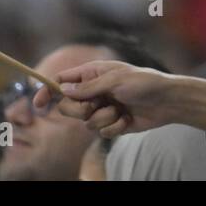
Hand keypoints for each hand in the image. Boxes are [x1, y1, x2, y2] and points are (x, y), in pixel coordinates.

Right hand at [35, 61, 205, 138]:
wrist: (168, 102)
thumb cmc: (145, 83)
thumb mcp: (116, 80)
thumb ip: (88, 87)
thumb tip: (63, 90)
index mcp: (93, 73)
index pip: (62, 81)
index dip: (47, 91)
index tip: (38, 104)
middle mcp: (94, 91)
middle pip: (68, 106)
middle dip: (80, 110)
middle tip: (95, 106)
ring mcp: (102, 108)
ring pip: (84, 122)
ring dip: (103, 118)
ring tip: (120, 110)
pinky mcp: (111, 124)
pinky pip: (100, 132)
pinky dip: (113, 128)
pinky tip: (127, 119)